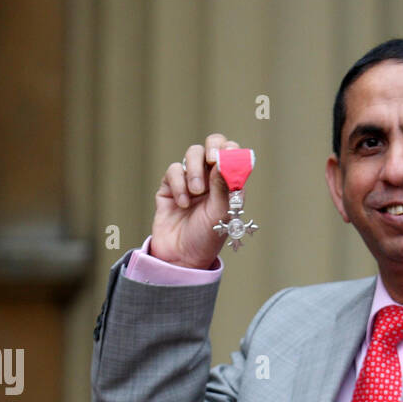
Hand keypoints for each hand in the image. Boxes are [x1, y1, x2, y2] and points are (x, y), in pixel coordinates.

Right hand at [150, 133, 240, 267]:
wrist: (181, 257)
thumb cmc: (206, 238)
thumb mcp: (221, 214)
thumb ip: (224, 187)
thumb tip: (225, 160)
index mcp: (228, 183)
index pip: (232, 154)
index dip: (230, 150)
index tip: (227, 157)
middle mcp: (211, 178)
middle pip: (212, 144)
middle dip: (213, 148)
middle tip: (213, 160)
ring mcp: (190, 179)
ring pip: (193, 154)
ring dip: (195, 170)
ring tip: (196, 192)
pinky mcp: (170, 185)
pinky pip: (174, 171)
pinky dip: (179, 184)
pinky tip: (182, 203)